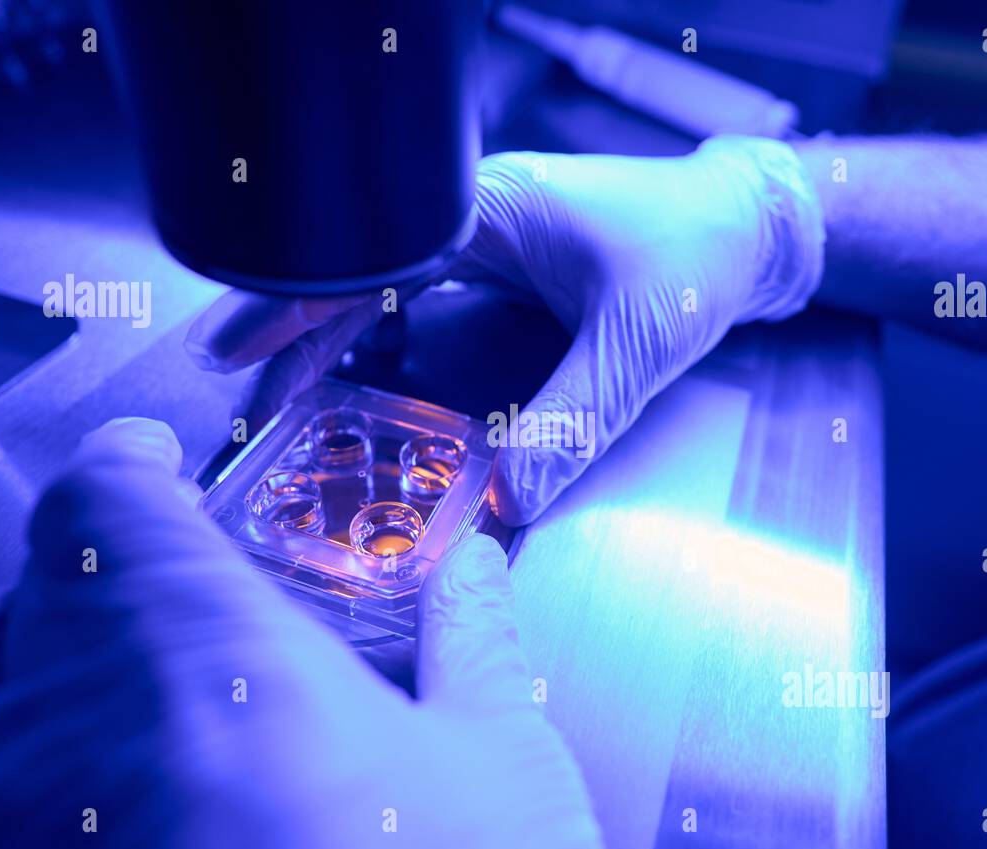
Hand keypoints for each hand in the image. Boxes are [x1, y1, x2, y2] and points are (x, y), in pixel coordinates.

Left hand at [0, 419, 605, 848]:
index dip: (135, 464)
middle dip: (83, 574)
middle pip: (20, 591)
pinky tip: (45, 798)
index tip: (156, 461)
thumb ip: (473, 644)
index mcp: (195, 653)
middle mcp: (58, 735)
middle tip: (148, 599)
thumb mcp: (496, 772)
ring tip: (80, 688)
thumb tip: (476, 572)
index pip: (109, 497)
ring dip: (8, 671)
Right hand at [184, 136, 823, 524]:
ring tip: (278, 382)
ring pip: (380, 282)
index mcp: (486, 210)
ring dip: (329, 329)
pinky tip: (357, 370)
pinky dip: (379, 332)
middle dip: (290, 322)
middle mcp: (474, 216)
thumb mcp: (633, 342)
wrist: (751, 231)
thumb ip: (570, 420)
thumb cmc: (697, 254)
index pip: (364, 252)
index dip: (293, 300)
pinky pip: (418, 294)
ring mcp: (486, 238)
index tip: (241, 346)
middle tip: (236, 379)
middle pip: (355, 268)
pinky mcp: (504, 264)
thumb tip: (508, 500)